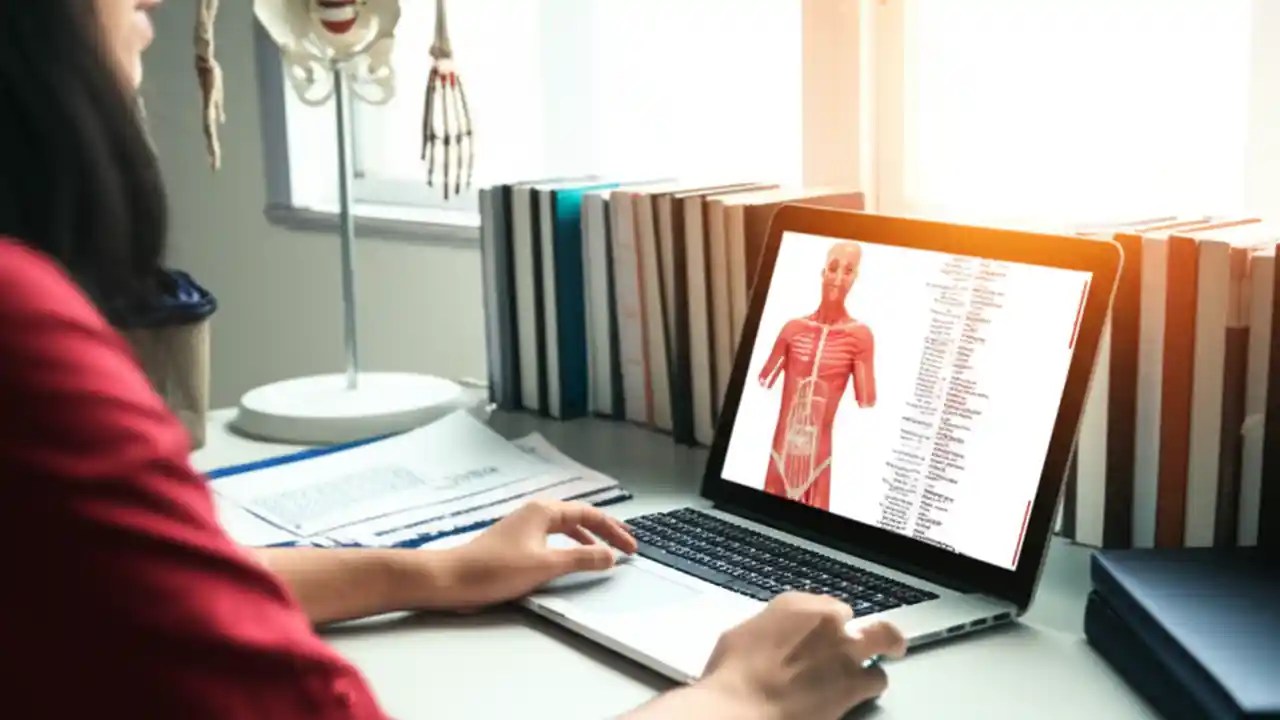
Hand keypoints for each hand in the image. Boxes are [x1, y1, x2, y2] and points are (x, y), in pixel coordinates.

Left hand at [447, 500, 637, 609]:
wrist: (452, 579)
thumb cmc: (497, 569)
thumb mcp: (546, 565)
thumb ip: (582, 559)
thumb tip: (610, 555)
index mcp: (543, 511)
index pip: (589, 514)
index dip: (613, 530)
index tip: (631, 548)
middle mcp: (535, 514)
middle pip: (578, 518)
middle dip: (603, 531)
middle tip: (624, 547)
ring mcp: (523, 528)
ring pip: (564, 529)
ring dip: (586, 540)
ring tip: (603, 553)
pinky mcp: (515, 544)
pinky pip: (551, 540)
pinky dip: (568, 549)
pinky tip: (569, 562)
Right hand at [699, 592, 906, 719]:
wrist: (741, 708)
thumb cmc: (731, 673)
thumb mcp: (743, 635)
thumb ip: (771, 629)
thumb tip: (776, 638)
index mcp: (795, 605)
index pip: (825, 605)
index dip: (825, 622)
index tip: (820, 635)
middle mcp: (826, 621)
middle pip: (862, 617)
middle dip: (871, 628)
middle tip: (879, 640)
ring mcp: (844, 651)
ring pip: (882, 642)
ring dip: (871, 658)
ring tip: (865, 674)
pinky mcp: (854, 684)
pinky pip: (877, 680)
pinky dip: (869, 686)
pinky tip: (858, 695)